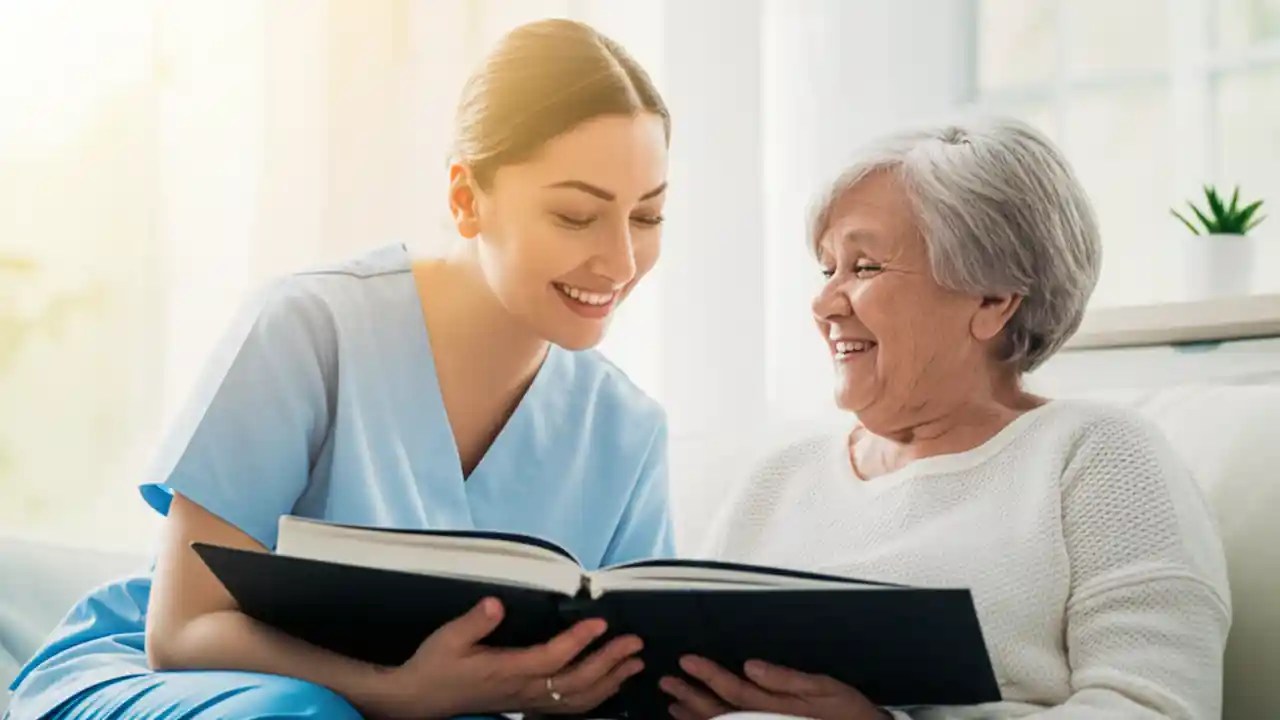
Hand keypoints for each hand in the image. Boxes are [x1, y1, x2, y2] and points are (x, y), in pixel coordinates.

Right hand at [371, 597, 644, 718]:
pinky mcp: (526, 705)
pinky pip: (568, 707)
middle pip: (575, 681)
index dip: (578, 641)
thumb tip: (495, 603)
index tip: (601, 622)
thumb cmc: (434, 665)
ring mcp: (527, 701)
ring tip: (634, 664)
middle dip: (609, 662)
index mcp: (507, 670)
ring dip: (610, 681)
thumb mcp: (447, 638)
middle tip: (635, 643)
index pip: (552, 657)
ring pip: (577, 699)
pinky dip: (595, 698)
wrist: (421, 699)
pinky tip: (610, 686)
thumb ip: (474, 621)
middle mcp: (523, 689)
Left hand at [660, 655, 888, 719]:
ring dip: (694, 715)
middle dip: (690, 696)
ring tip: (673, 702)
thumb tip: (751, 666)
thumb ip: (786, 679)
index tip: (686, 660)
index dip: (707, 675)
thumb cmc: (850, 713)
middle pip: (719, 713)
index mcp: (776, 709)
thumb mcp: (825, 689)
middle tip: (667, 681)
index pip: (733, 690)